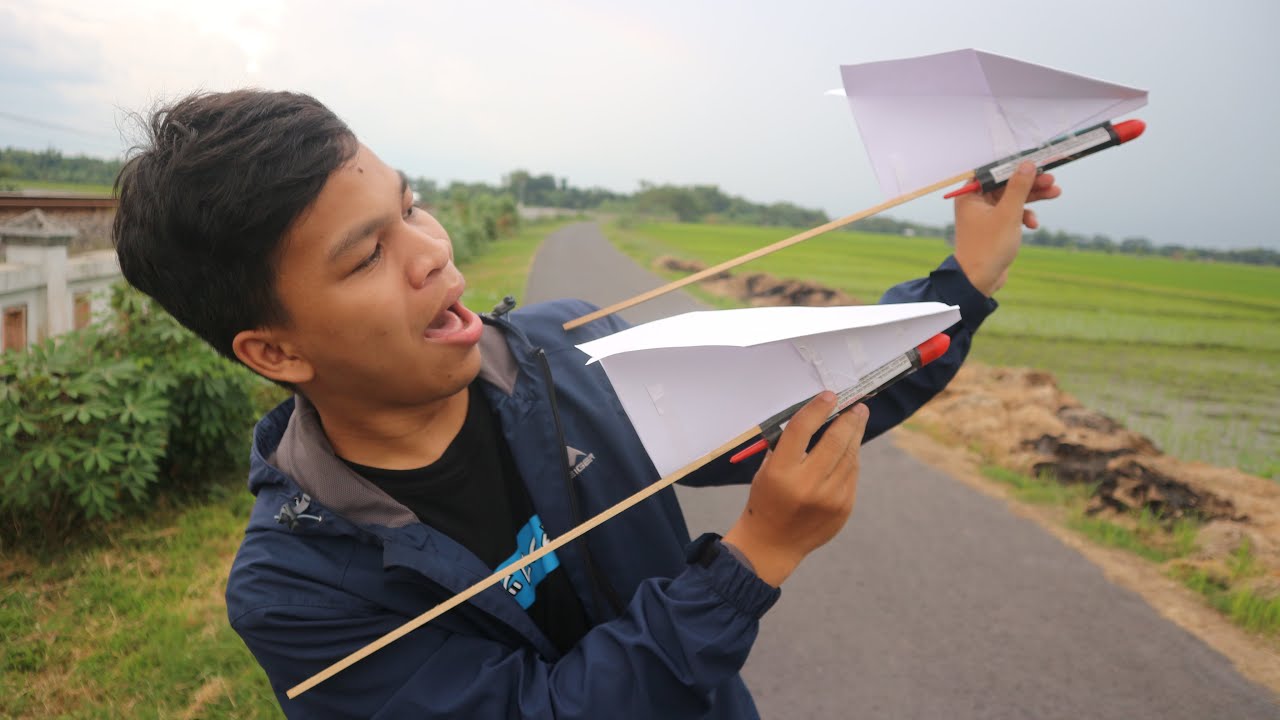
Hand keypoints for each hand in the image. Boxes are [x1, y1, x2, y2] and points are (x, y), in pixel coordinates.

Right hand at [723, 393, 868, 586]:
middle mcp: (806, 485)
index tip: (829, 396)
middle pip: (834, 441)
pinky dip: (852, 457)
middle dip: (849, 419)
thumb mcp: (767, 469)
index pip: (801, 429)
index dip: (817, 408)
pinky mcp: (843, 507)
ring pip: (849, 456)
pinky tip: (851, 447)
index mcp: (780, 472)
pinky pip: (852, 474)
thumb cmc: (767, 498)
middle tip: (857, 406)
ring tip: (857, 420)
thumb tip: (820, 416)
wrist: (773, 542)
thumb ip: (790, 445)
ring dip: (855, 435)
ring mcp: (829, 498)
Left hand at [953, 161, 1061, 295]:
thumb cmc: (988, 247)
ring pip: (1013, 199)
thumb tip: (1027, 164)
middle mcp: (975, 202)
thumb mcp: (1008, 214)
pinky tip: (1033, 224)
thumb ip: (1019, 188)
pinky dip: (1024, 216)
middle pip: (1007, 185)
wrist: (979, 280)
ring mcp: (985, 215)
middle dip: (1031, 183)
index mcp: (970, 195)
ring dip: (1033, 198)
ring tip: (1055, 194)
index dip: (1018, 167)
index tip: (1039, 163)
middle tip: (1052, 180)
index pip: (996, 172)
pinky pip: (1012, 214)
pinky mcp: (994, 227)